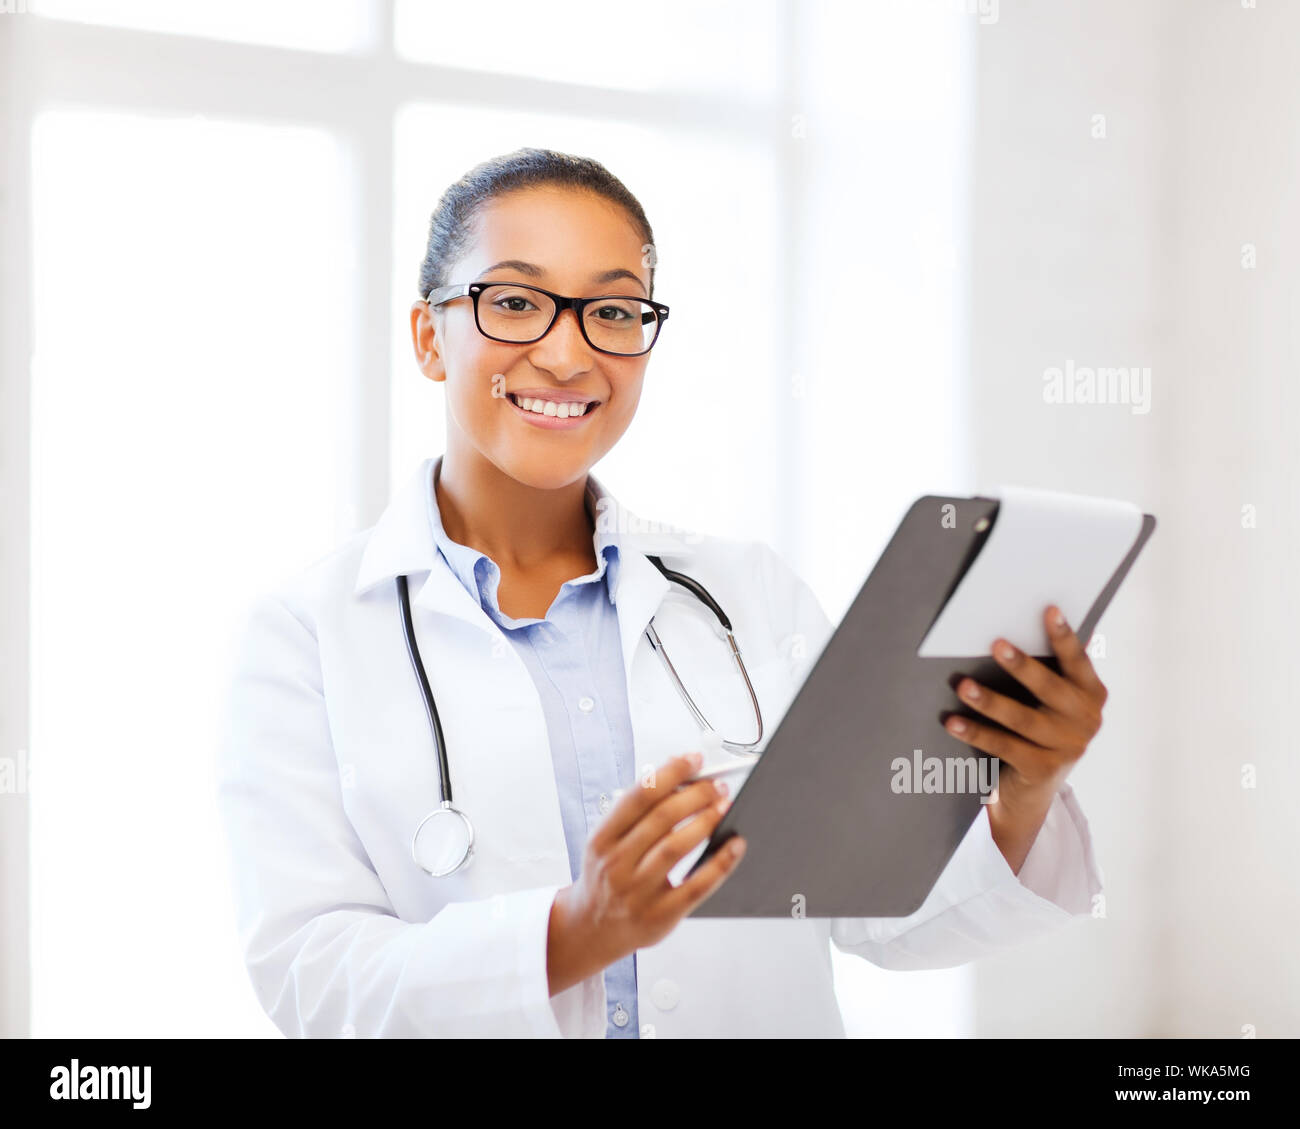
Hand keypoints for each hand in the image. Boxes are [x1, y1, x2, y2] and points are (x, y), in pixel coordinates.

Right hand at [546, 752, 746, 996]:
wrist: (591, 928)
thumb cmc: (608, 874)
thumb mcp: (608, 841)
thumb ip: (638, 813)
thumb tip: (681, 776)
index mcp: (602, 839)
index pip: (639, 797)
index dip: (670, 773)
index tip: (694, 759)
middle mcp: (616, 864)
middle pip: (661, 819)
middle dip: (695, 795)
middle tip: (717, 784)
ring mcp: (637, 892)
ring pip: (676, 848)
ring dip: (705, 820)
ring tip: (724, 804)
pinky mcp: (660, 916)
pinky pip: (696, 886)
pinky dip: (720, 863)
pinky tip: (735, 845)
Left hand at [942, 605, 1107, 872]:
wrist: (1035, 787)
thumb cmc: (1041, 726)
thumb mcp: (1054, 698)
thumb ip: (1051, 666)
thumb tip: (1032, 618)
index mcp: (1091, 694)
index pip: (1078, 661)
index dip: (1064, 636)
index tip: (1048, 610)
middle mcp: (1086, 720)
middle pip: (1049, 688)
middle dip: (1021, 666)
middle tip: (995, 644)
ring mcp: (1066, 747)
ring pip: (1022, 719)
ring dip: (990, 701)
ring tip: (962, 685)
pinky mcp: (1042, 770)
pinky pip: (1003, 746)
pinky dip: (975, 732)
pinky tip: (952, 721)